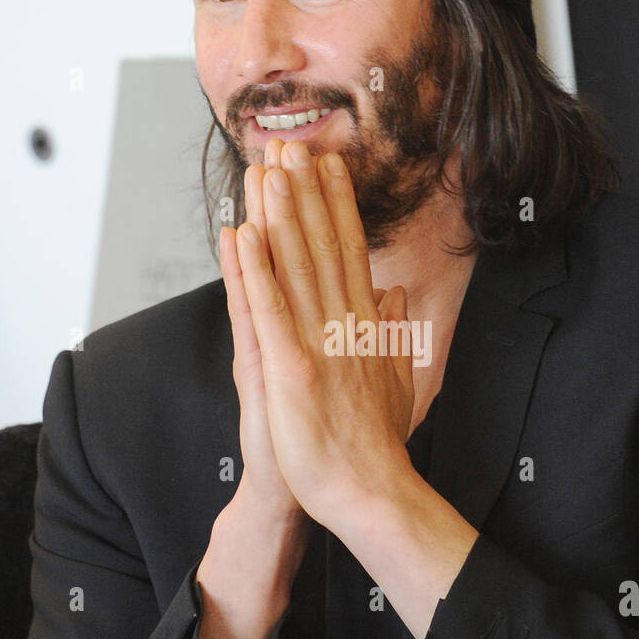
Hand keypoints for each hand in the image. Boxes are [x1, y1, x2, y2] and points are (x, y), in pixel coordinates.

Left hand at [233, 140, 415, 528]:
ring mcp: (316, 343)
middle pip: (322, 246)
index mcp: (365, 325)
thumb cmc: (378, 444)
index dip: (337, 205)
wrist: (371, 492)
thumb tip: (396, 297)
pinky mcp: (289, 369)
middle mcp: (343, 324)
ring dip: (278, 215)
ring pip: (294, 266)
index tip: (328, 166)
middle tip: (291, 146)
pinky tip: (240, 235)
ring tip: (265, 170)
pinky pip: (267, 310)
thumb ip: (395, 333)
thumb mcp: (397, 378)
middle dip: (305, 194)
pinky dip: (253, 271)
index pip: (350, 252)